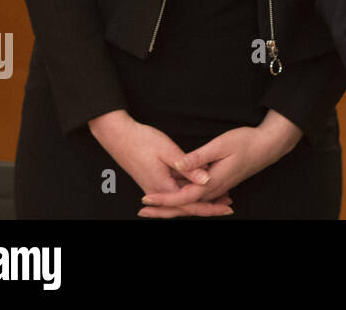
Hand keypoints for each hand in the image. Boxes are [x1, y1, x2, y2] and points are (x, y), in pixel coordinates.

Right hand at [88, 109, 233, 216]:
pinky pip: (174, 191)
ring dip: (199, 200)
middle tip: (227, 208)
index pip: (190, 204)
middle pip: (186, 206)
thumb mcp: (169, 151)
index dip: (210, 208)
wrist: (118, 136)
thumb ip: (188, 167)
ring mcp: (154, 187)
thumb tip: (207, 180)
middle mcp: (157, 192)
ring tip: (220, 198)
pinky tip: (201, 185)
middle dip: (208, 207)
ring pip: (181, 199)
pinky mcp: (153, 180)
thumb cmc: (142, 141)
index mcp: (162, 187)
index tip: (226, 209)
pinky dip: (189, 191)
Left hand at [135, 109, 302, 216]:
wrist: (268, 146)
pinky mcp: (220, 183)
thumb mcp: (220, 145)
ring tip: (154, 206)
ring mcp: (218, 188)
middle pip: (185, 206)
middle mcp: (214, 189)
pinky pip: (199, 196)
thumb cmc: (246, 142)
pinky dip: (185, 199)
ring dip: (172, 205)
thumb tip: (180, 164)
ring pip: (191, 202)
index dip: (162, 199)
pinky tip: (177, 195)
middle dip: (163, 209)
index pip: (182, 197)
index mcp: (212, 182)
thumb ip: (199, 157)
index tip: (145, 199)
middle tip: (142, 210)